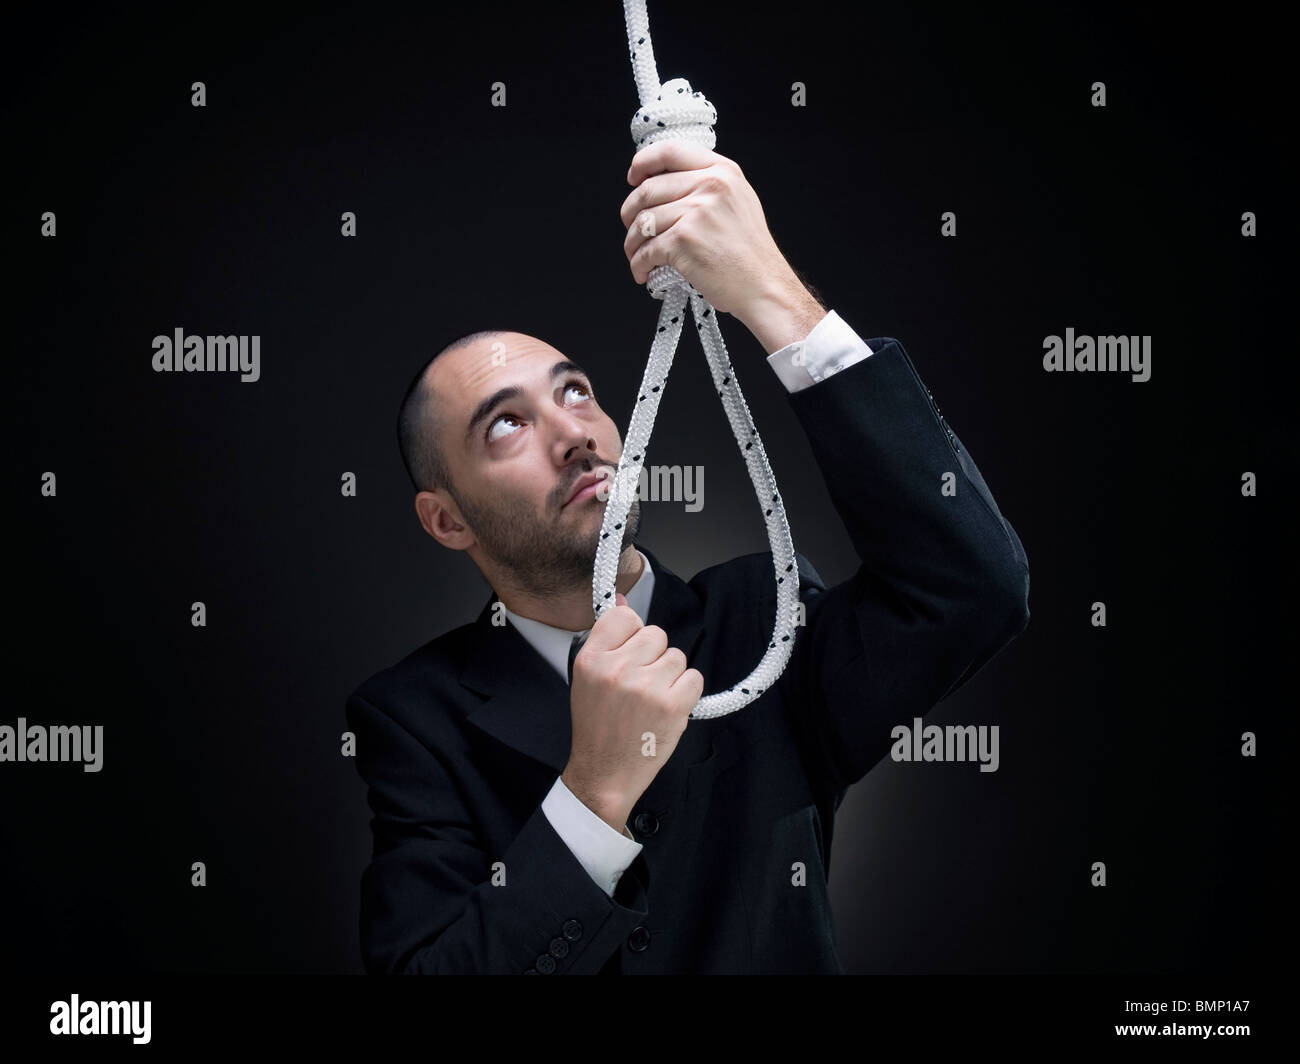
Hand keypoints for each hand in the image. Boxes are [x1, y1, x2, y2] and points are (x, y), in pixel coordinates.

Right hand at [562, 591, 703, 831]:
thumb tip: (624, 602)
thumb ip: (606, 641)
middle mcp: (617, 669)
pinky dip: (687, 692)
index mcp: (591, 659)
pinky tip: (668, 708)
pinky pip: (694, 678)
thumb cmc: (597, 726)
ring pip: (677, 656)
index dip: (633, 633)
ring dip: (671, 675)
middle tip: (640, 684)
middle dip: (654, 656)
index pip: (625, 617)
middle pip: (656, 634)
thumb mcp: (588, 679)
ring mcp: (646, 687)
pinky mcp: (671, 705)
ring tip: (652, 699)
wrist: (604, 774)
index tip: (631, 652)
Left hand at [620, 141, 800, 319]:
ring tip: (637, 255)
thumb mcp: (738, 200)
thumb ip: (707, 184)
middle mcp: (710, 186)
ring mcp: (696, 213)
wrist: (763, 286)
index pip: (670, 150)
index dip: (643, 162)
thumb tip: (664, 183)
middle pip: (648, 189)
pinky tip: (644, 272)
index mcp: (722, 171)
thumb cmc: (749, 252)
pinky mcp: (683, 241)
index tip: (634, 178)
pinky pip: (646, 249)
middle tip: (632, 227)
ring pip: (643, 221)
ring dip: (632, 242)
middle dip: (630, 212)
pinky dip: (639, 264)